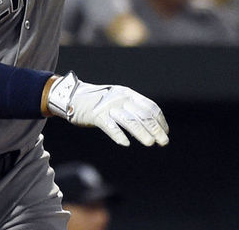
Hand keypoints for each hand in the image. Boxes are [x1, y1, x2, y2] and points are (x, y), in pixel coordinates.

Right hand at [47, 71, 168, 146]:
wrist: (73, 97)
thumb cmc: (99, 102)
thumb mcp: (118, 99)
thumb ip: (132, 108)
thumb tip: (152, 126)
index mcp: (128, 94)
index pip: (149, 106)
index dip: (160, 120)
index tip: (165, 132)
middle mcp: (120, 98)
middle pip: (142, 114)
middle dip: (155, 129)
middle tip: (163, 142)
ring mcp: (108, 106)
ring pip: (129, 121)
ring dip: (141, 133)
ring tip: (150, 143)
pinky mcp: (95, 115)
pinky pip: (110, 126)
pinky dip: (118, 135)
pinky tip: (125, 143)